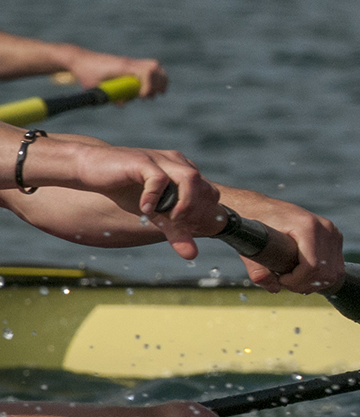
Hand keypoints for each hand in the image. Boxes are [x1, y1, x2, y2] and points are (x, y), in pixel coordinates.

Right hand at [27, 136, 216, 258]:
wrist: (90, 167)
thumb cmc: (124, 189)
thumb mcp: (154, 212)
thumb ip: (173, 229)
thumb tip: (192, 256)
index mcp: (184, 171)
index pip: (211, 193)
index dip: (205, 214)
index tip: (187, 227)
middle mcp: (177, 163)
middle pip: (206, 188)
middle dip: (197, 211)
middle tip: (178, 224)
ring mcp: (161, 160)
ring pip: (190, 178)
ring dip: (184, 202)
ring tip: (168, 217)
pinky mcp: (142, 161)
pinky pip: (158, 178)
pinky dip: (155, 197)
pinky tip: (144, 210)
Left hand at [65, 49, 167, 97]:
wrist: (79, 59)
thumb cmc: (85, 73)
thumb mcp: (95, 87)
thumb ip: (109, 96)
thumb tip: (122, 104)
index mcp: (122, 66)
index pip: (145, 72)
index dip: (149, 85)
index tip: (144, 97)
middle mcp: (128, 63)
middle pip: (154, 67)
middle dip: (160, 82)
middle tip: (157, 95)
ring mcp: (129, 62)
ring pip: (153, 66)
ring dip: (159, 79)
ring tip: (157, 93)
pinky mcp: (128, 64)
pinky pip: (146, 68)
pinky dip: (152, 77)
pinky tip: (148, 89)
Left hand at [225, 193, 343, 293]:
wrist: (262, 207)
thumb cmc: (256, 224)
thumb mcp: (251, 246)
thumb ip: (258, 270)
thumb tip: (275, 289)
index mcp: (308, 226)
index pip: (313, 266)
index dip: (297, 281)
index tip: (281, 280)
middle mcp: (325, 228)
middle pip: (326, 272)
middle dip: (305, 284)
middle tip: (286, 283)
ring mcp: (333, 232)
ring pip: (334, 272)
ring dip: (315, 283)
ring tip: (295, 281)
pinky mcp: (335, 237)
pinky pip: (336, 266)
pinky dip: (322, 276)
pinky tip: (305, 275)